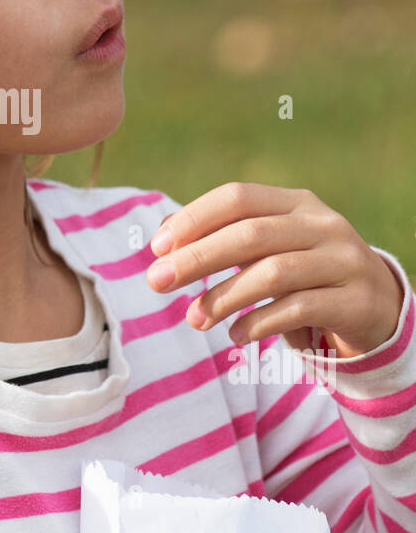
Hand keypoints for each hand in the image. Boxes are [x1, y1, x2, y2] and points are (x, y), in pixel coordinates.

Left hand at [146, 182, 403, 359]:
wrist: (376, 306)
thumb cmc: (304, 275)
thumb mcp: (270, 250)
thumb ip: (224, 240)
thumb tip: (163, 239)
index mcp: (296, 202)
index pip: (238, 197)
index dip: (194, 219)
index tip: (156, 248)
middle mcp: (323, 224)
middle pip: (251, 234)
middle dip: (198, 258)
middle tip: (156, 282)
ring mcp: (344, 260)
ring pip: (274, 273)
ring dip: (225, 297)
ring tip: (194, 318)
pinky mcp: (356, 300)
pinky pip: (299, 309)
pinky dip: (259, 323)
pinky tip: (235, 335)